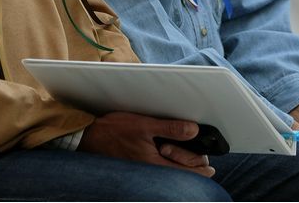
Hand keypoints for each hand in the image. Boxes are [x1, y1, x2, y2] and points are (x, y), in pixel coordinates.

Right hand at [77, 111, 214, 176]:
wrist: (89, 137)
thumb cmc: (114, 130)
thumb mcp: (145, 125)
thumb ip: (170, 129)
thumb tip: (194, 130)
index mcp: (155, 164)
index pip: (187, 173)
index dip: (201, 169)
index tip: (209, 165)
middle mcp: (151, 172)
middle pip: (181, 174)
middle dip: (192, 162)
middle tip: (195, 149)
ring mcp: (145, 170)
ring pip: (171, 171)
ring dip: (180, 161)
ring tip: (177, 147)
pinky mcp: (140, 165)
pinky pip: (160, 167)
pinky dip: (168, 160)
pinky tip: (166, 149)